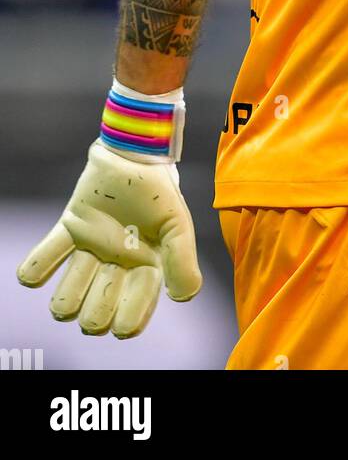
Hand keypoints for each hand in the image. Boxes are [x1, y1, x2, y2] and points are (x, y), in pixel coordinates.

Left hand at [16, 139, 201, 337]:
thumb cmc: (159, 191)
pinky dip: (34, 268)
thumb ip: (182, 258)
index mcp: (145, 267)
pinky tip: (30, 277)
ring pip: (70, 289)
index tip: (122, 328)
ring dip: (66, 299)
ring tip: (64, 305)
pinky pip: (47, 255)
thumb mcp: (177, 224)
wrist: (135, 153)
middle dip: (94, 315)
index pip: (136, 307)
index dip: (129, 320)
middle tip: (94, 312)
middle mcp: (116, 263)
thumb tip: (182, 298)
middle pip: (97, 308)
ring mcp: (91, 246)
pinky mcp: (70, 228)